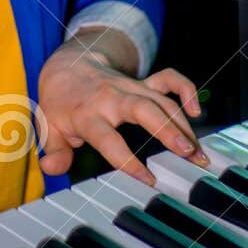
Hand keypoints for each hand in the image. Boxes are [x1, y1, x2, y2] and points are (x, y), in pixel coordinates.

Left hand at [37, 45, 208, 186]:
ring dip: (182, 124)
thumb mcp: (49, 127)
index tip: (148, 181)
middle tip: (188, 154)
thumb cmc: (61, 104)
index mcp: (87, 113)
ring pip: (160, 99)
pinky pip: (167, 78)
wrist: (66, 67)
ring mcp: (129, 87)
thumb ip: (54, 151)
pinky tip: (196, 111)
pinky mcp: (141, 82)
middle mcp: (111, 97)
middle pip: (142, 109)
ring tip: (198, 153)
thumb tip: (51, 168)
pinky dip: (185, 89)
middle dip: (167, 130)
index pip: (108, 139)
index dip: (128, 161)